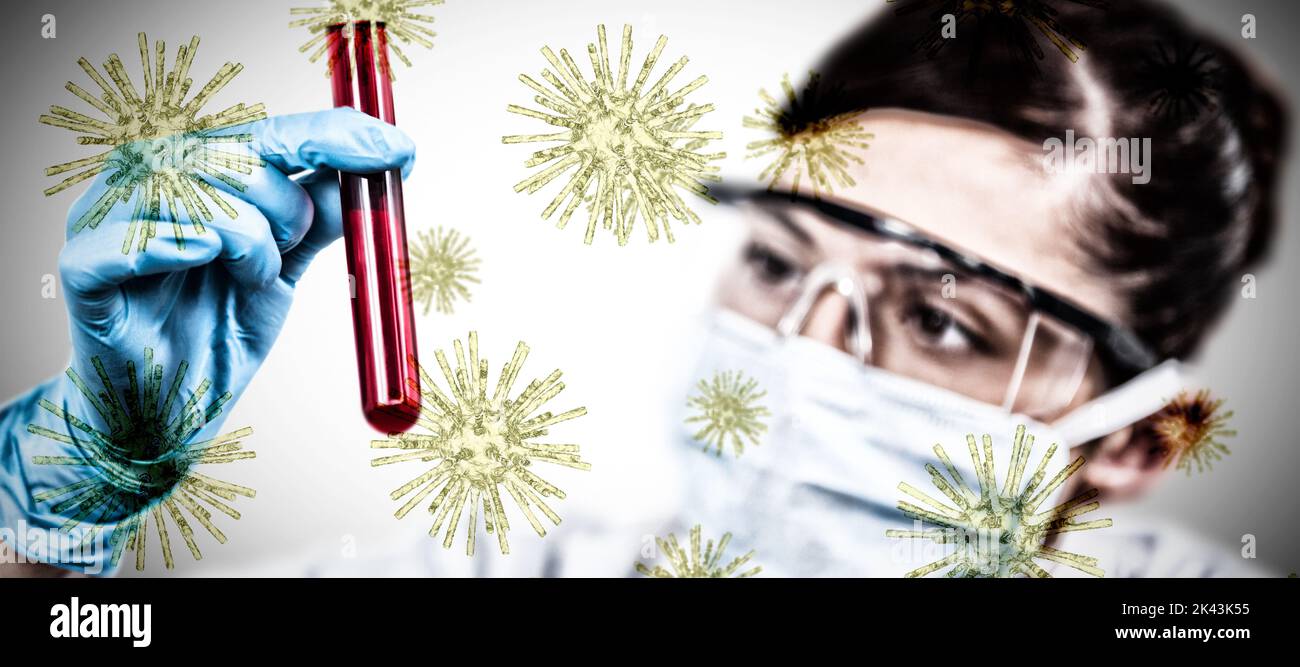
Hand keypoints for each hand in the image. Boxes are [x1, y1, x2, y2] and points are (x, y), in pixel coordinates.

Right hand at [0, 107, 414, 572]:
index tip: (400, 152)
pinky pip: (127, 242)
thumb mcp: (283, 272)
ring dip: (245, 239)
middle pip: (234, 155)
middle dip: (286, 205)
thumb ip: (318, 220)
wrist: (164, 416)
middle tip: (288, 252)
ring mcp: (109, 220)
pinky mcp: (83, 269)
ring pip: (191, 192)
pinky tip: (199, 257)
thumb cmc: (215, 335)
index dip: (335, 137)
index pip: (270, 132)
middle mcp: (151, 181)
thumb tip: (378, 171)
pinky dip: (171, 245)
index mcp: (200, 173)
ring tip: (251, 277)